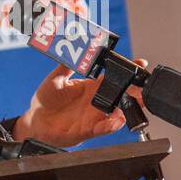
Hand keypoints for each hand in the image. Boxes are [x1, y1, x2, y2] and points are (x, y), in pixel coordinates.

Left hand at [12, 58, 148, 147]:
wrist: (36, 121)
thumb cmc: (46, 101)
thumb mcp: (55, 79)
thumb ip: (67, 66)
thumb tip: (76, 50)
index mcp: (92, 86)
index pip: (115, 76)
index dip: (128, 70)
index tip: (139, 63)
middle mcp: (97, 101)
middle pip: (124, 95)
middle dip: (137, 90)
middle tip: (143, 85)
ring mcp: (95, 115)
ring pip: (120, 112)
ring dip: (130, 107)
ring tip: (135, 102)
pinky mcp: (89, 129)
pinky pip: (104, 128)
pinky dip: (112, 125)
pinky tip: (116, 120)